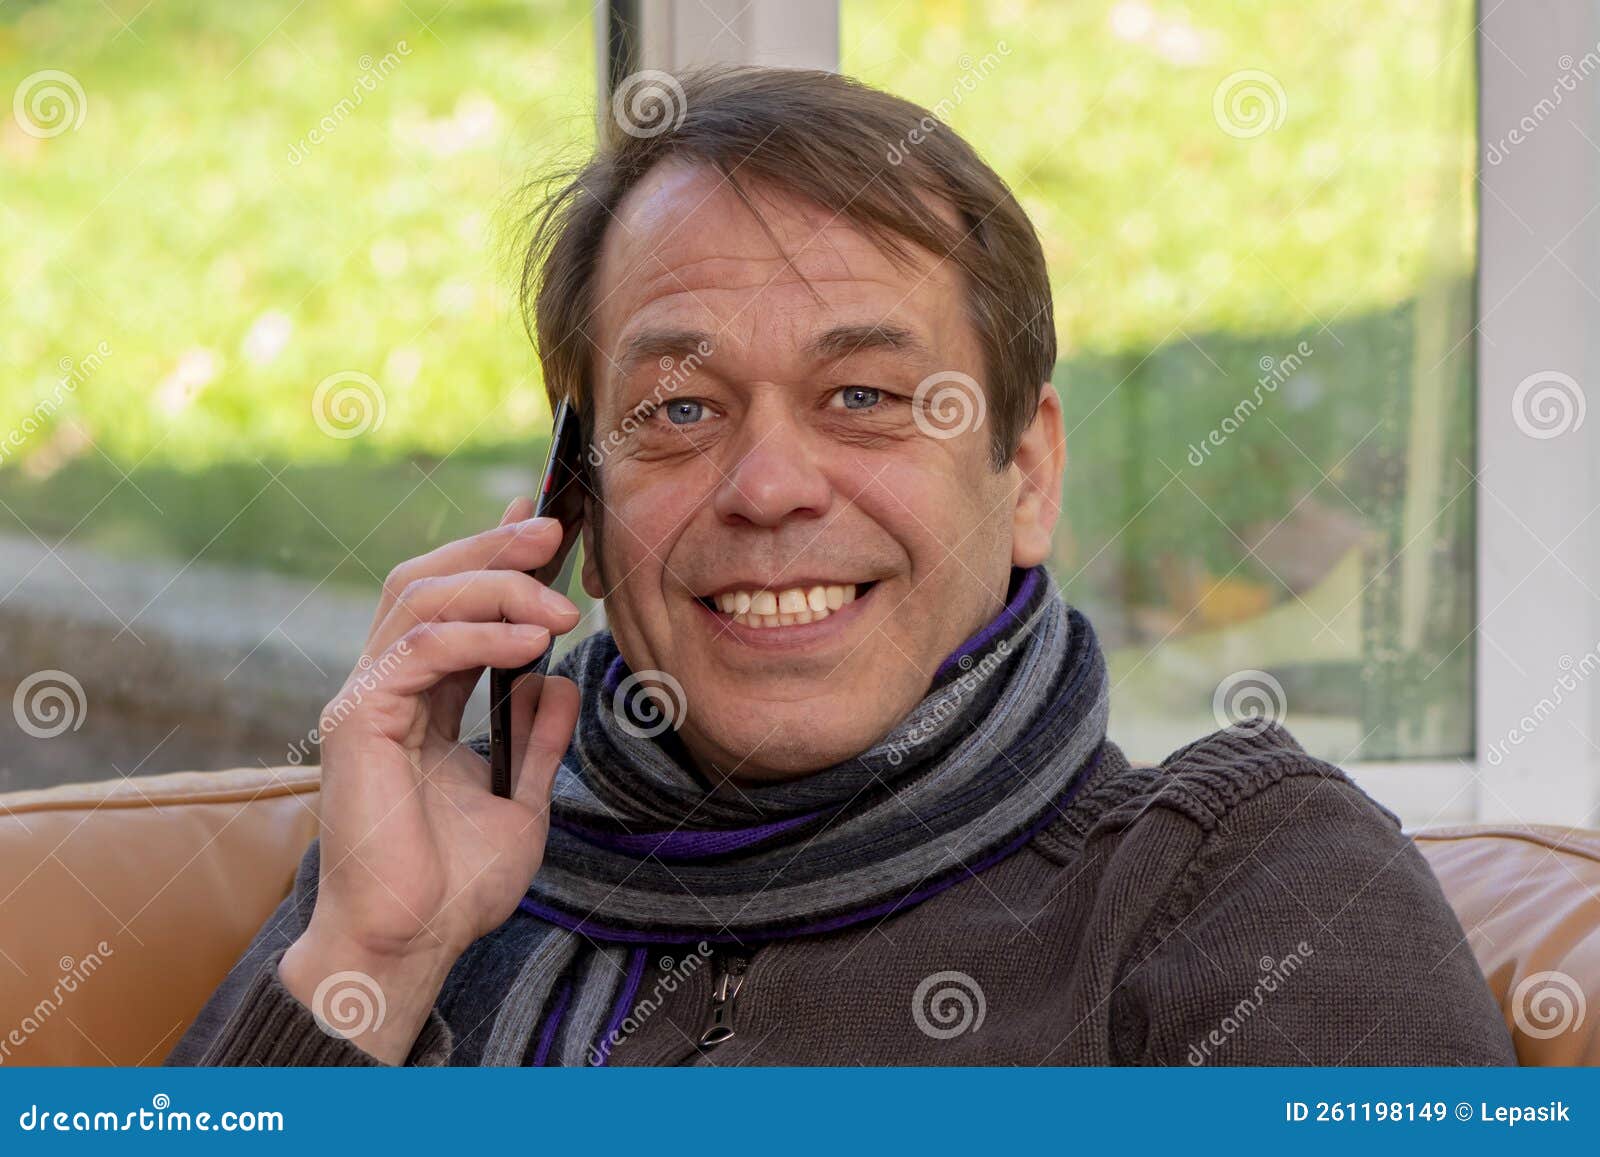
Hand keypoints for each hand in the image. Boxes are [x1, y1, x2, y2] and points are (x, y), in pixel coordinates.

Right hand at [280, 496, 581, 1062]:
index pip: (448, 607)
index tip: (541, 526)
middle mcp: (383, 690)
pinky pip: (420, 649)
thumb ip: (538, 740)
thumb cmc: (453, 888)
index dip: (489, 557)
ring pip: (420, 600)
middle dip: (491, 549)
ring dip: (496, 587)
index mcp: (414, 704)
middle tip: (553, 532)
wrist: (409, 946)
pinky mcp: (359, 720)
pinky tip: (531, 644)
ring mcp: (365, 700)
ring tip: (559, 604)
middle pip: (425, 583)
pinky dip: (479, 635)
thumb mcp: (519, 800)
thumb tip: (558, 681)